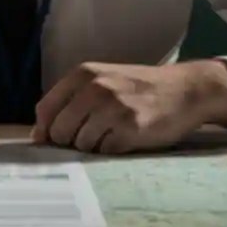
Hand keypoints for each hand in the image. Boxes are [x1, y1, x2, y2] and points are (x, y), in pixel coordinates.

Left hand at [30, 60, 226, 154]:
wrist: (186, 90)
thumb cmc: (140, 88)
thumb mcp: (104, 80)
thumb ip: (72, 100)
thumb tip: (39, 134)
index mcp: (84, 74)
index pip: (45, 109)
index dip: (45, 130)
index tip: (50, 142)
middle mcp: (95, 88)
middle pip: (60, 131)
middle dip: (71, 141)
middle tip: (92, 137)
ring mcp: (112, 107)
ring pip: (81, 144)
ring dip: (94, 146)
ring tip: (113, 134)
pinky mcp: (130, 127)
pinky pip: (105, 152)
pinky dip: (113, 150)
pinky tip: (128, 138)